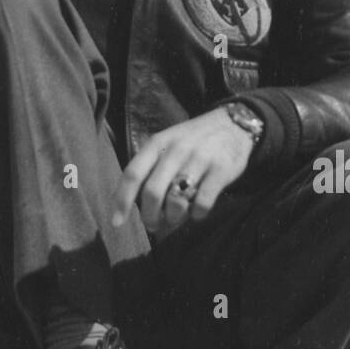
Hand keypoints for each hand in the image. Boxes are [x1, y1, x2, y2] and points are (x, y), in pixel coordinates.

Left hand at [111, 108, 255, 235]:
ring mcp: (199, 159)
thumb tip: (131, 205)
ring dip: (173, 217)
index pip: (133, 174)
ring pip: (176, 200)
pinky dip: (198, 215)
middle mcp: (176, 150)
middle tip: (154, 225)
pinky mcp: (221, 169)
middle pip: (152, 192)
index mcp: (157, 144)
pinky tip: (198, 212)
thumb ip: (150, 168)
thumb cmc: (192, 140)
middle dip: (150, 216)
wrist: (233, 123)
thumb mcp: (167, 143)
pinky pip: (203, 202)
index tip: (116, 222)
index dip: (122, 200)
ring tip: (176, 218)